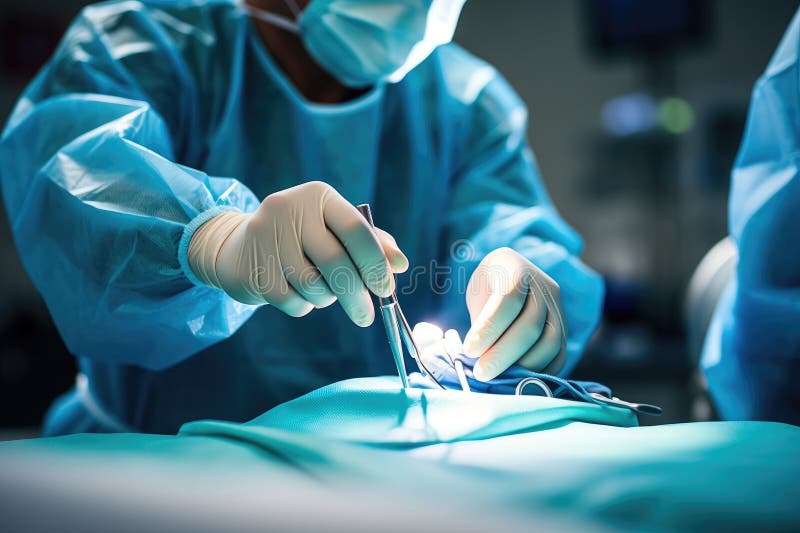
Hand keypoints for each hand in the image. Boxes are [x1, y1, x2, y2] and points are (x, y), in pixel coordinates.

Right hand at [188, 181, 407, 325]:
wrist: (239, 247)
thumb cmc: (303, 239)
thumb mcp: (335, 231)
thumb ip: (371, 243)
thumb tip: (401, 265)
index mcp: (318, 195)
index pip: (356, 230)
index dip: (376, 264)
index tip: (386, 289)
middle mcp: (290, 209)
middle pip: (337, 263)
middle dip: (356, 296)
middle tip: (366, 317)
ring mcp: (267, 238)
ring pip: (314, 286)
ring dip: (326, 298)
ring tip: (320, 289)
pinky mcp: (253, 268)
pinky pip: (293, 302)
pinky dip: (304, 306)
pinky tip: (297, 292)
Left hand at [463, 247, 565, 380]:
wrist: (510, 279)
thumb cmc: (487, 288)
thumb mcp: (477, 294)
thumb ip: (481, 321)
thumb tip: (478, 359)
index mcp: (516, 268)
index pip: (509, 299)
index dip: (489, 328)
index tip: (469, 350)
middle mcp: (543, 285)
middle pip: (531, 324)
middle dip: (503, 354)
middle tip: (481, 373)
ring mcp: (558, 307)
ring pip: (549, 342)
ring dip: (522, 366)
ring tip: (499, 377)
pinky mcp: (564, 328)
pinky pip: (559, 355)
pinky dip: (540, 372)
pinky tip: (518, 378)